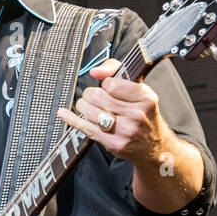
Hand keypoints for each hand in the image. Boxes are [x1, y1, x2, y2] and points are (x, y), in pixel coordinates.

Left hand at [58, 58, 172, 165]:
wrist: (153, 145)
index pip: (112, 84)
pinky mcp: (113, 144)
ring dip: (83, 105)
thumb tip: (95, 71)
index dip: (105, 84)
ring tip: (87, 105)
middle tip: (92, 96)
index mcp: (145, 98)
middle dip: (90, 94)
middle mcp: (137, 115)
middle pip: (98, 97)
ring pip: (90, 112)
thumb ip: (117, 70)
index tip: (108, 88)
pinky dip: (72, 119)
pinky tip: (63, 114)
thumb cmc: (142, 112)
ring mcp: (125, 131)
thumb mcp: (138, 87)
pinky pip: (86, 128)